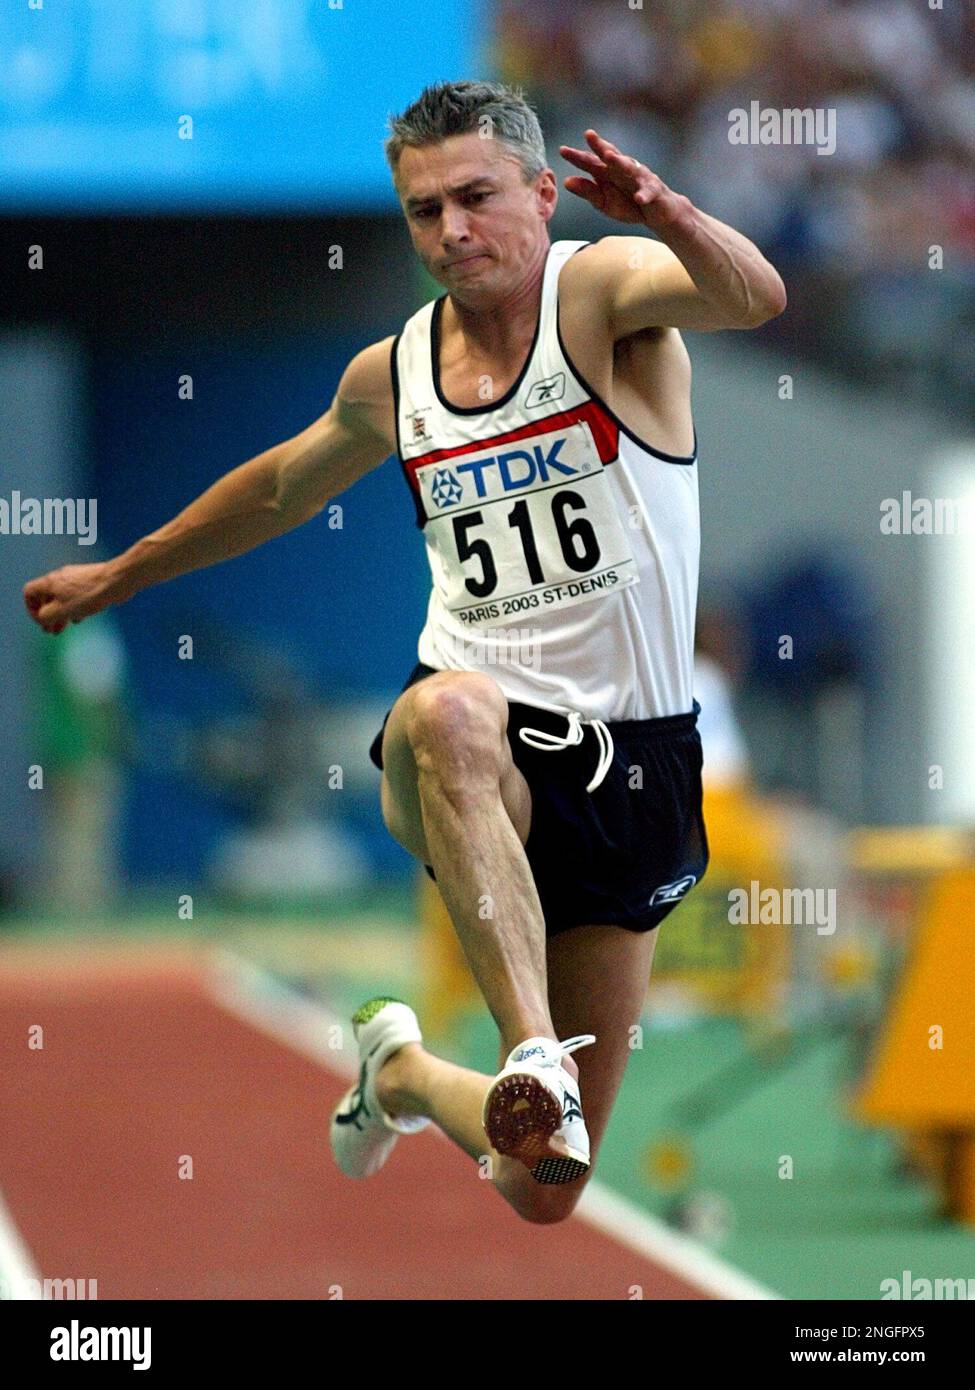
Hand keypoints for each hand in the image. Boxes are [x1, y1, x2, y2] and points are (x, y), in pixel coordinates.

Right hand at [23, 562, 129, 634]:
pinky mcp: (89, 583)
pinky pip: (76, 597)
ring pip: (62, 598)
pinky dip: (74, 609)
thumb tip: (43, 618)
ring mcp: (75, 579)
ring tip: (61, 630)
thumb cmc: (87, 595)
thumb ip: (46, 616)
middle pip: (46, 597)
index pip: (29, 592)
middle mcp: (60, 578)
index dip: (31, 608)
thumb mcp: (61, 610)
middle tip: (49, 631)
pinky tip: (79, 619)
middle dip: (47, 615)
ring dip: (60, 614)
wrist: (115, 581)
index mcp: (50, 582)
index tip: (41, 621)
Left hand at [559, 129, 690, 228]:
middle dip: (600, 146)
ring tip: (609, 157)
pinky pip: (648, 192)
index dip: (577, 156)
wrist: (658, 213)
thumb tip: (566, 181)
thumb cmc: (629, 204)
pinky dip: (644, 194)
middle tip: (589, 135)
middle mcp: (624, 169)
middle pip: (610, 155)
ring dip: (620, 162)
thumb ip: (588, 191)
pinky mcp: (654, 191)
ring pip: (630, 168)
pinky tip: (638, 198)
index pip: (591, 162)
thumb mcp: (604, 202)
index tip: (562, 150)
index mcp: (608, 172)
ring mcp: (640, 178)